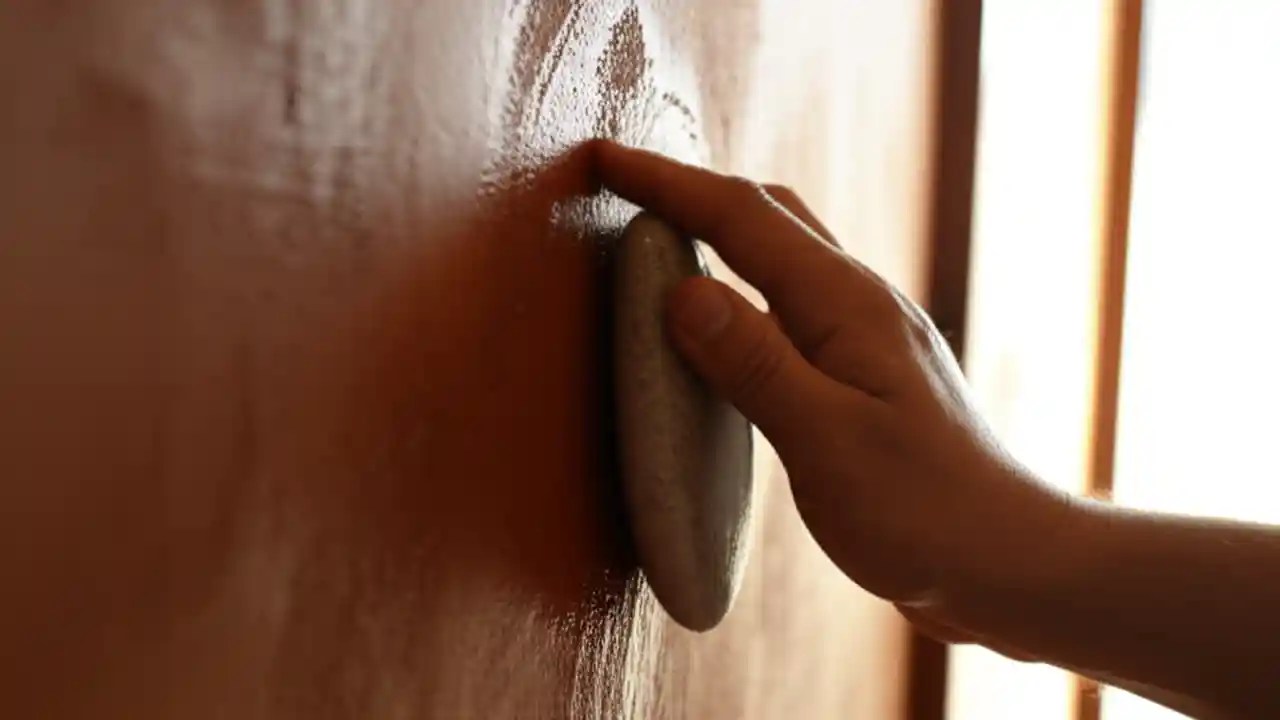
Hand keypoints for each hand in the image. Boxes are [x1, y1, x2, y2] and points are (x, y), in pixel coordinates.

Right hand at [592, 140, 1078, 635]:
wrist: (1010, 562)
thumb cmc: (928, 513)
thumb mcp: (829, 443)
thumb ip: (755, 364)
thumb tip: (683, 291)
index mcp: (846, 306)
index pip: (742, 217)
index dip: (668, 183)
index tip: (605, 157)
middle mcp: (860, 305)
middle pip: (768, 214)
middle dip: (692, 191)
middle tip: (625, 186)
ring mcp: (866, 337)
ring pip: (781, 255)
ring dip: (719, 232)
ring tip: (660, 235)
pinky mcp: (863, 373)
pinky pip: (789, 302)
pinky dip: (741, 285)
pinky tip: (723, 319)